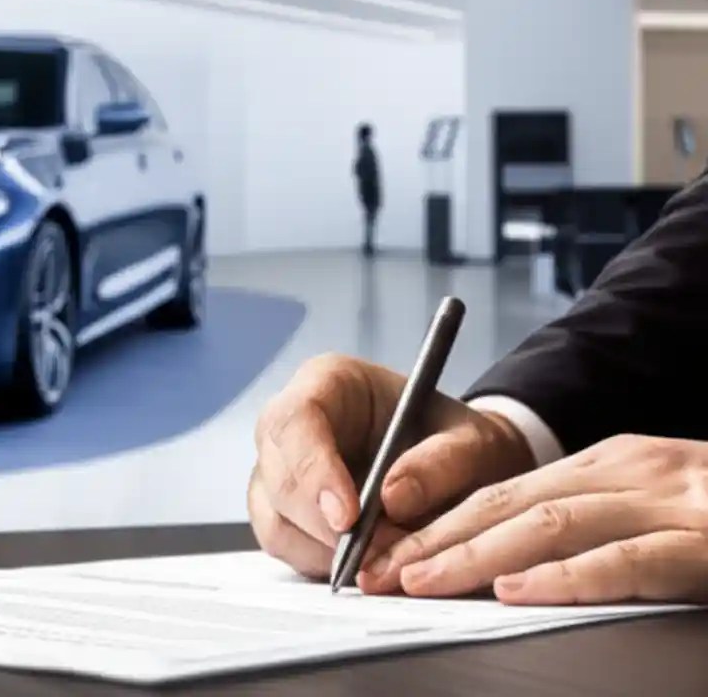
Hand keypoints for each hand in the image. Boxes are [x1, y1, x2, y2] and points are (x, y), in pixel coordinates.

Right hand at [248, 354, 536, 579]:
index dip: (314, 470)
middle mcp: (289, 425)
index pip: (297, 421)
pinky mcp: (279, 511)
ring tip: (381, 558)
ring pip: (273, 518)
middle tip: (380, 552)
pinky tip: (362, 561)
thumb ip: (444, 461)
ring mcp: (276, 470)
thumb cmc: (452, 439)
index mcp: (328, 383)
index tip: (348, 518)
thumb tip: (392, 499)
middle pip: (278, 476)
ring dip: (323, 550)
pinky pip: (282, 546)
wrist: (451, 463)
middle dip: (324, 525)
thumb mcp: (473, 441)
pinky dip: (320, 563)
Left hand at [366, 435, 707, 603]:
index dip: (436, 523)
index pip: (502, 491)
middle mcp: (635, 469)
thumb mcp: (650, 507)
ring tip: (420, 581)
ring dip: (476, 556)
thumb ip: (588, 524)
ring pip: (554, 523)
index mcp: (614, 462)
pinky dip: (568, 576)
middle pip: (511, 503)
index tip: (383, 553)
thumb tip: (502, 563)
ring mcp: (677, 500)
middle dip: (436, 541)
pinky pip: (631, 558)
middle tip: (377, 574)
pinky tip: (516, 592)